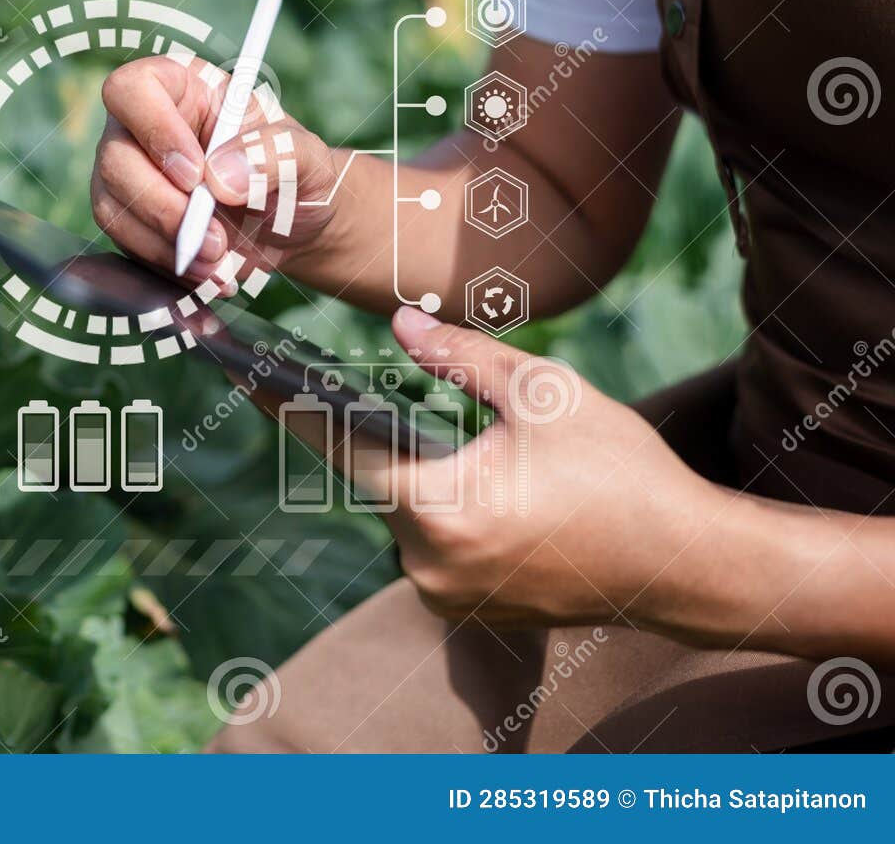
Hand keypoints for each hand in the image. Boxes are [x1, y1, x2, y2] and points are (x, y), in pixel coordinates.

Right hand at [90, 56, 341, 285]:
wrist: (293, 225)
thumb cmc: (296, 174)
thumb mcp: (304, 156)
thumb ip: (271, 154)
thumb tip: (219, 178)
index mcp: (182, 89)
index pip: (131, 88)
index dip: (153, 129)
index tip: (196, 173)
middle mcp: (144, 128)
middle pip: (114, 158)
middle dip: (164, 207)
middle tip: (216, 236)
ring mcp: (131, 175)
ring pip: (111, 206)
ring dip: (164, 244)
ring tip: (219, 260)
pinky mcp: (131, 219)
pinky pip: (126, 244)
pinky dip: (166, 266)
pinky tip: (209, 273)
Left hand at [267, 306, 732, 629]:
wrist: (691, 566)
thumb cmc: (624, 475)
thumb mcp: (545, 394)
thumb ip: (462, 356)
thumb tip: (401, 322)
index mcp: (437, 509)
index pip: (337, 446)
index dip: (282, 403)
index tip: (235, 369)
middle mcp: (428, 565)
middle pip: (371, 478)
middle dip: (368, 430)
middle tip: (345, 380)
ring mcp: (446, 594)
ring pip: (403, 509)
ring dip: (410, 468)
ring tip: (410, 421)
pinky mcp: (470, 604)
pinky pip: (432, 540)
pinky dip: (437, 501)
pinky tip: (460, 471)